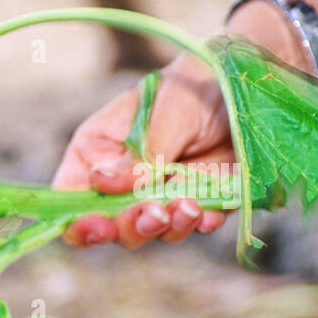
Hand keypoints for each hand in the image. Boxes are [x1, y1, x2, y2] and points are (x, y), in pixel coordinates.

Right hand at [53, 53, 231, 247]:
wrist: (247, 85)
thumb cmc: (194, 86)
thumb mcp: (165, 115)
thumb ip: (138, 155)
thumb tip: (99, 182)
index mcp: (97, 153)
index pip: (69, 197)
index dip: (77, 220)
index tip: (100, 226)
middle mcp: (120, 181)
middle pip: (109, 224)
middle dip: (132, 226)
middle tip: (156, 213)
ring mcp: (157, 195)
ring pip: (150, 231)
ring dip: (168, 227)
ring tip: (190, 206)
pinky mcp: (195, 201)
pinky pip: (191, 225)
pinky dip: (200, 223)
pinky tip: (209, 212)